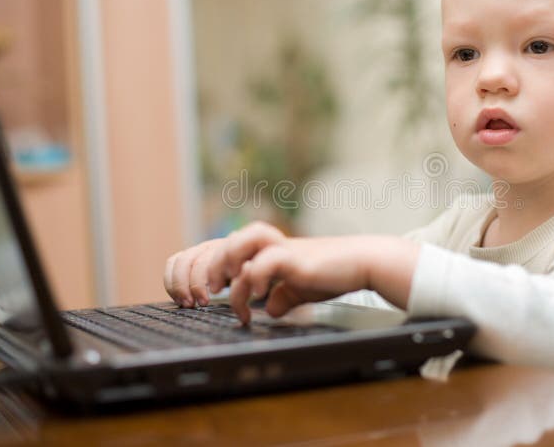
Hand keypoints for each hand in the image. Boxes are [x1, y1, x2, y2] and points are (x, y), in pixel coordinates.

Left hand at [163, 221, 419, 322]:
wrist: (359, 265)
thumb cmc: (329, 275)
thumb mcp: (295, 289)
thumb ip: (279, 295)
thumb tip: (269, 309)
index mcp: (258, 249)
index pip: (210, 250)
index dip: (194, 273)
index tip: (196, 301)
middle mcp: (263, 243)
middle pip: (214, 245)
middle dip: (199, 274)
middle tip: (203, 300)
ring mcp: (277, 247)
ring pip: (235, 243)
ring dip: (222, 268)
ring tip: (222, 292)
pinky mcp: (293, 256)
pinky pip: (262, 263)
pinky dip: (253, 280)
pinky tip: (257, 299)